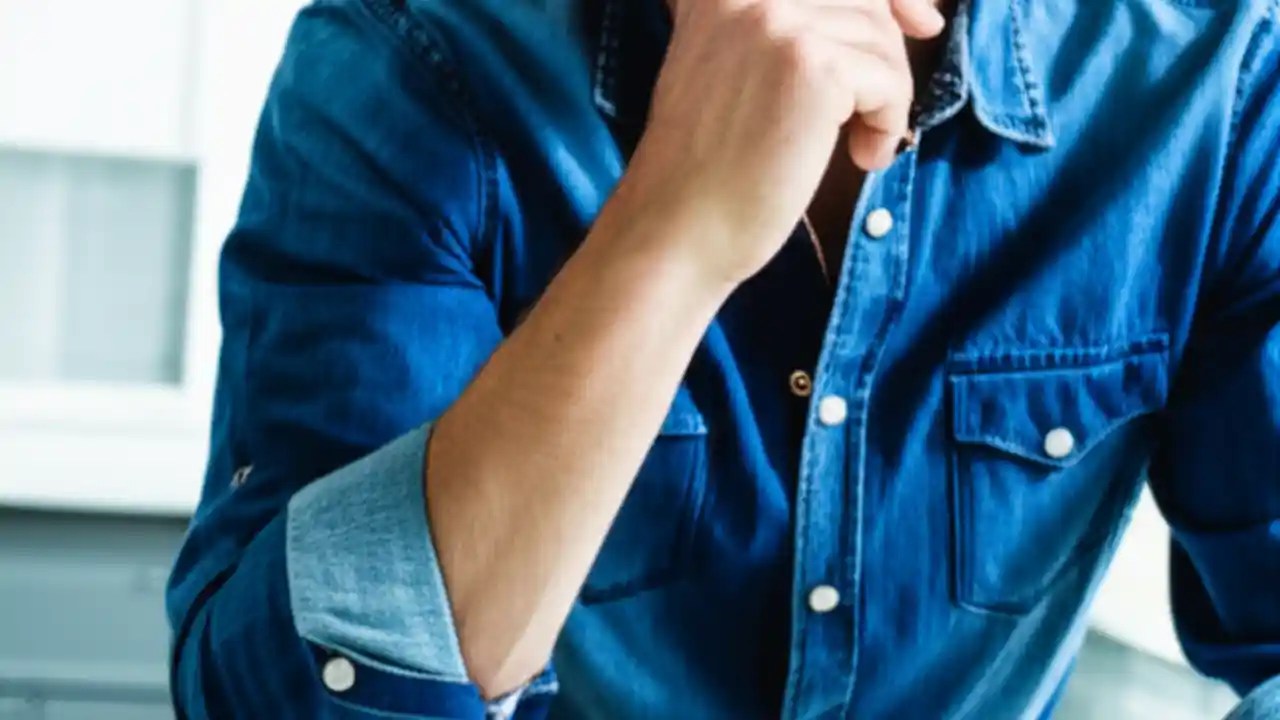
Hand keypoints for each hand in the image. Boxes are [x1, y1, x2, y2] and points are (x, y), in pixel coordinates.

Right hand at [614, 0, 943, 285]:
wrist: (679, 226)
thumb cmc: (713, 166)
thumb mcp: (735, 65)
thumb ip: (791, 26)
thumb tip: (920, 11)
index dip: (889, 0)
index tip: (921, 24)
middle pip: (865, 3)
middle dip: (886, 57)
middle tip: (871, 116)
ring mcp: (778, 22)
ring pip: (881, 42)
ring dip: (886, 99)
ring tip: (856, 146)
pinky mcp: (811, 66)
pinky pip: (888, 80)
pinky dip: (888, 123)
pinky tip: (860, 158)